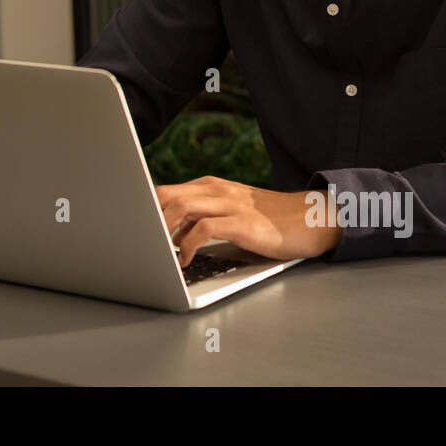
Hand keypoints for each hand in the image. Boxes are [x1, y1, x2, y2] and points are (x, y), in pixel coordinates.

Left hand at [154, 176, 342, 264]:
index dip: (145, 208)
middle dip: (148, 218)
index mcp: (212, 186)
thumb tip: (169, 233)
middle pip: (167, 195)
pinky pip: (206, 229)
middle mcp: (218, 190)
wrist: (311, 218)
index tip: (134, 228)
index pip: (166, 190)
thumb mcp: (232, 211)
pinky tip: (187, 258)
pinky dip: (189, 244)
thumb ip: (202, 215)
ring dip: (164, 230)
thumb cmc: (269, 220)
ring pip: (182, 207)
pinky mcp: (243, 223)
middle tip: (142, 241)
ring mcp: (231, 205)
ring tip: (159, 250)